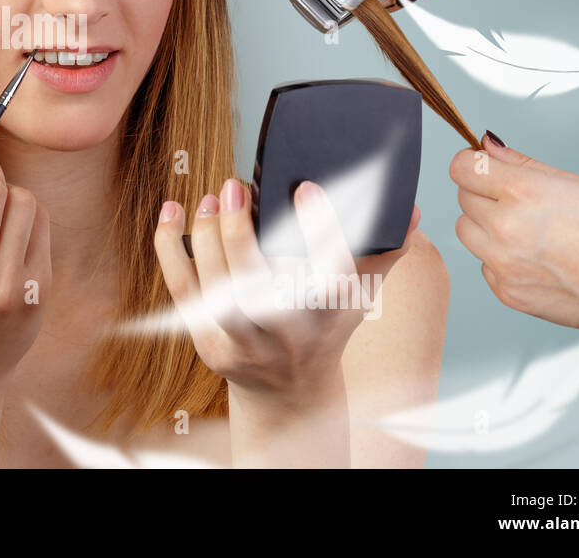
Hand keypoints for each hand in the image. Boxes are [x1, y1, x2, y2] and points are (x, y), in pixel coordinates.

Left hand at [154, 177, 413, 400]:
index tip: (304, 188)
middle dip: (239, 233)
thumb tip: (408, 210)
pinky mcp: (207, 343)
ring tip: (211, 198)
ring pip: (215, 290)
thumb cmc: (322, 331)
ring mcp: (242, 343)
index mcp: (328, 317)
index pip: (331, 274)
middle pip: (256, 288)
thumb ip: (381, 253)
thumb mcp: (356, 299)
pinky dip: (170, 248)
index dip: (321, 231)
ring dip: (205, 236)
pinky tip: (173, 212)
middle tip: (234, 186)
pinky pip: (182, 291)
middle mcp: (286, 335)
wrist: (287, 393)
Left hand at [450, 134, 578, 335]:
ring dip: (485, 227)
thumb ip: (520, 163)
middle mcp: (505, 228)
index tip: (478, 166)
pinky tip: (532, 258)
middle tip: (516, 203)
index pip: (463, 168)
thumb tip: (487, 146)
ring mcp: (502, 263)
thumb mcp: (571, 183)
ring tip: (523, 231)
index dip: (470, 163)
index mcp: (521, 193)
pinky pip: (484, 265)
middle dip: (483, 195)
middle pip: (464, 198)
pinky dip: (499, 260)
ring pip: (466, 231)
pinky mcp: (505, 290)